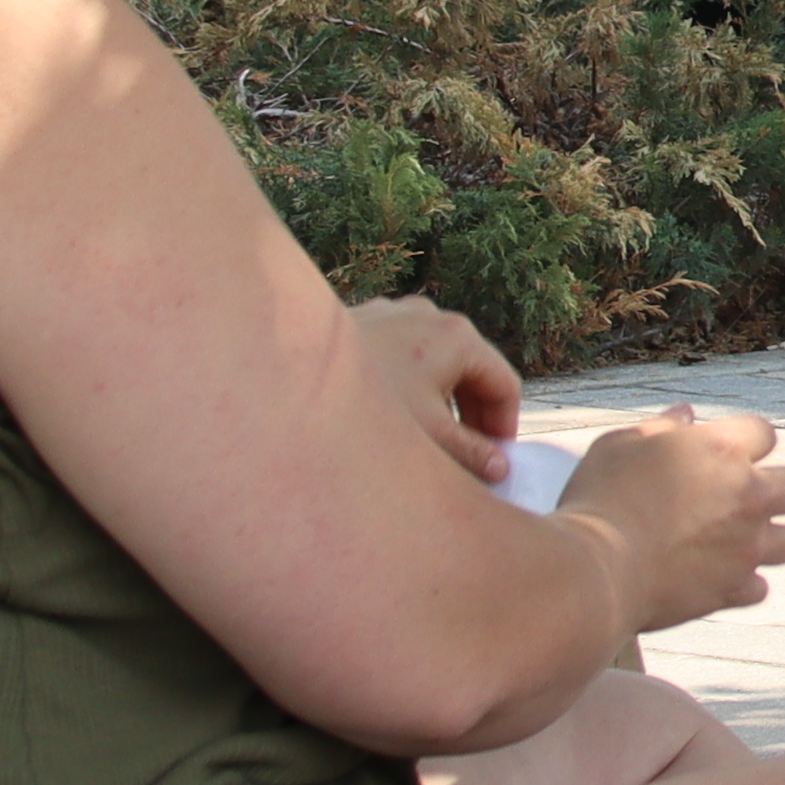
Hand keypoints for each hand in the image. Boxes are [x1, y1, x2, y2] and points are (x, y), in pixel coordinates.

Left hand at [347, 293, 521, 476]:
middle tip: (465, 459)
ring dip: (439, 403)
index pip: (504, 384)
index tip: (496, 463)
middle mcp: (430, 316)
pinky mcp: (361, 324)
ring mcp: (393, 314)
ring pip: (435, 364)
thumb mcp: (430, 439)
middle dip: (471, 418)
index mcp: (458, 337)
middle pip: (471, 372)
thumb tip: (500, 470)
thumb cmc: (362, 412)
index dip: (505, 429)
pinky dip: (408, 387)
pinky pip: (401, 357)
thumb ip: (473, 456)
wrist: (279, 383)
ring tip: (424, 442)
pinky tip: (387, 419)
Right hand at [557, 405, 784, 635]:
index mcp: (723, 450)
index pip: (764, 433)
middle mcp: (748, 496)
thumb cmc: (600, 498)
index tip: (719, 454)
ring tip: (735, 542)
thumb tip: (684, 415)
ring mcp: (746, 547)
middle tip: (754, 497)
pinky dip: (740, 584)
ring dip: (770, 540)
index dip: (744, 443)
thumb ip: (659, 428)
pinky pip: (757, 587)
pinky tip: (713, 579)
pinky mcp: (732, 590)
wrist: (595, 570)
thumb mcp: (619, 446)